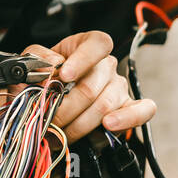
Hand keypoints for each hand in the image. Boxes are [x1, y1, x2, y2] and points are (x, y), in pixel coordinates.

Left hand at [22, 31, 155, 142]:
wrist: (54, 101)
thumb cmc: (46, 78)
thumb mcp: (35, 62)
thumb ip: (38, 60)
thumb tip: (51, 67)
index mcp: (87, 46)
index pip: (97, 44)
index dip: (82, 59)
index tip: (63, 75)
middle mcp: (107, 65)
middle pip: (92, 85)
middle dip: (66, 108)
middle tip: (48, 121)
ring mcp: (119, 87)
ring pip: (105, 105)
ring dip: (79, 124)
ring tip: (61, 134)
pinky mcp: (130, 108)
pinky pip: (142, 112)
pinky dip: (126, 119)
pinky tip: (108, 125)